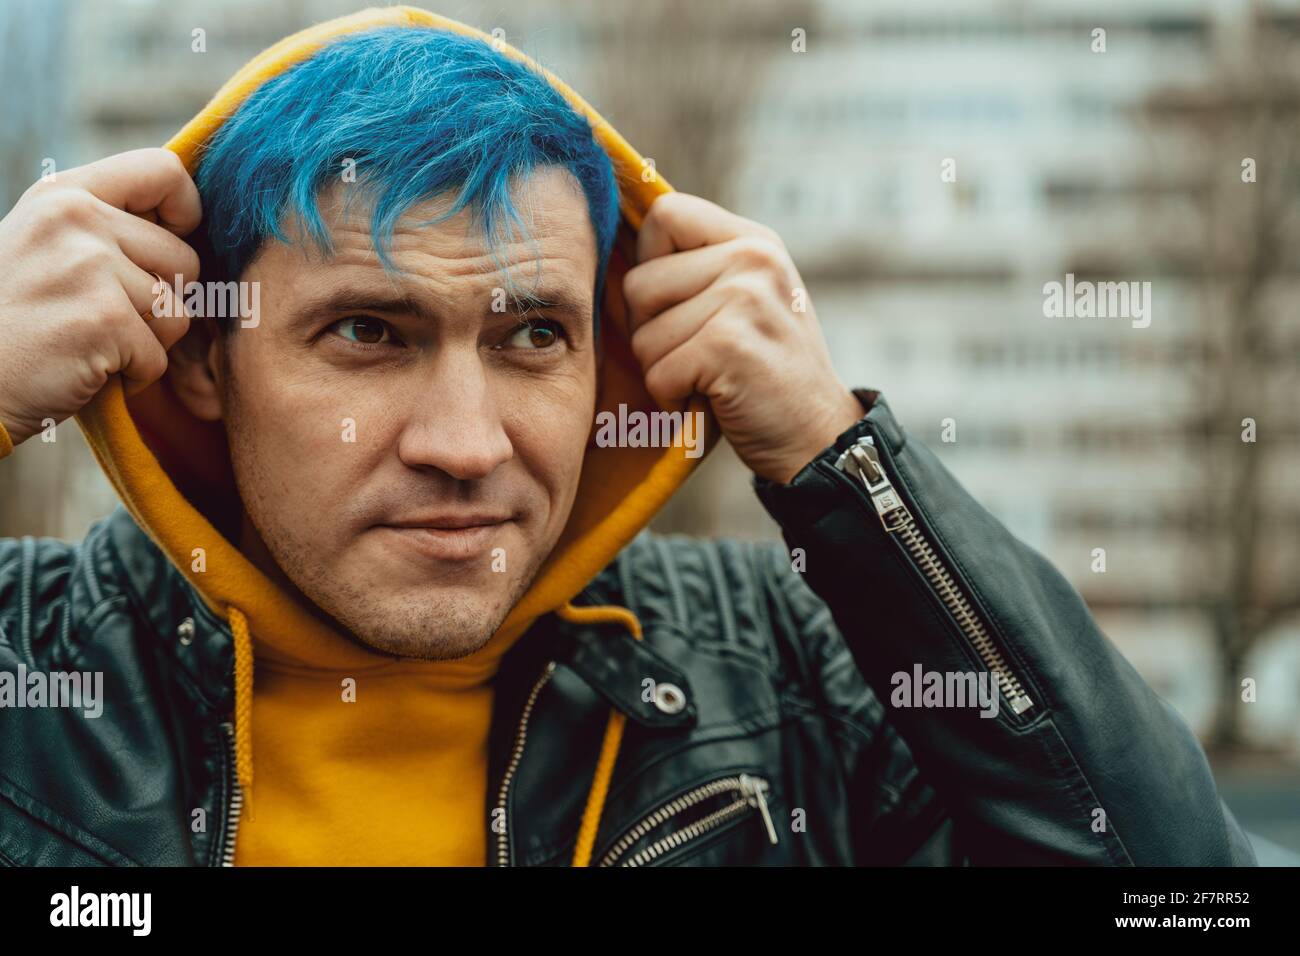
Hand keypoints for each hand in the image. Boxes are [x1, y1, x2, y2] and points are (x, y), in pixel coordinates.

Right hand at [0, 148, 200, 446]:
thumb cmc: (16, 320)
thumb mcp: (47, 246)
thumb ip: (106, 225)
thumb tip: (184, 224)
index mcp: (65, 194)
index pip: (164, 170)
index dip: (186, 211)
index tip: (171, 241)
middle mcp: (77, 218)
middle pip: (185, 260)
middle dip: (161, 301)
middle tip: (103, 318)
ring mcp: (90, 267)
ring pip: (178, 312)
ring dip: (147, 342)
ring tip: (91, 342)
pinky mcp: (103, 319)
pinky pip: (159, 357)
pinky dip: (133, 375)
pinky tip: (86, 368)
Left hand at [623, 192, 862, 484]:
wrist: (818, 437)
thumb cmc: (766, 372)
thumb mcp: (748, 298)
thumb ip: (698, 267)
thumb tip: (616, 246)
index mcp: (754, 240)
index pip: (664, 215)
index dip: (650, 261)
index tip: (677, 302)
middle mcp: (752, 259)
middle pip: (639, 283)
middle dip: (651, 331)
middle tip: (698, 355)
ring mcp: (743, 299)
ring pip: (642, 335)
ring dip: (662, 370)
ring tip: (709, 378)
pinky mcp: (727, 345)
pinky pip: (656, 373)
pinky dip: (672, 398)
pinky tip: (710, 398)